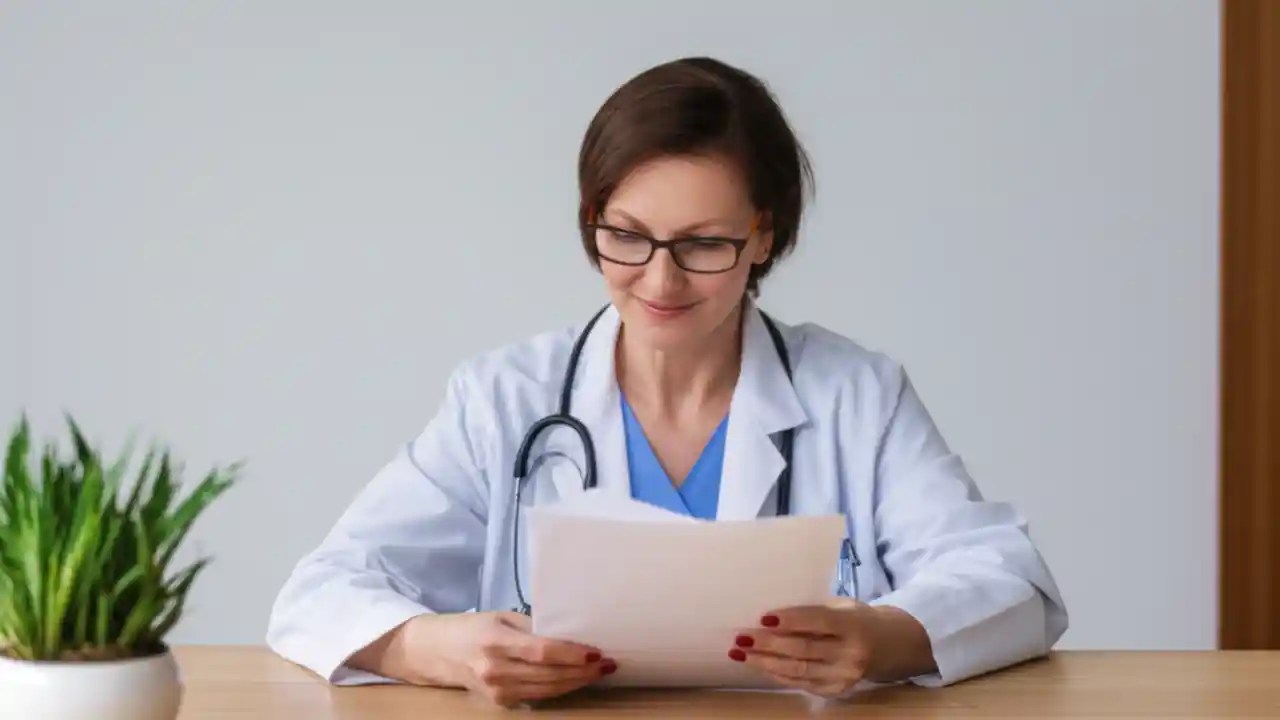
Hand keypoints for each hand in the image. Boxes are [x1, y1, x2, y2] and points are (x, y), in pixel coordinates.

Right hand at [444, 612, 615, 705]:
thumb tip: (568, 632)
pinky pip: (537, 696)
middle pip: (549, 674)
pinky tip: (576, 680)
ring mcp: (497, 690)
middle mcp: (496, 669)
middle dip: (582, 671)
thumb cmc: (472, 628)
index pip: (542, 651)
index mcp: (497, 641)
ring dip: (576, 682)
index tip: (596, 652)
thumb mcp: (500, 617)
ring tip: (599, 672)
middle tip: (608, 664)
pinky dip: (559, 689)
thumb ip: (532, 626)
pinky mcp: (499, 702)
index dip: (571, 654)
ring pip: (547, 689)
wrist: (437, 652)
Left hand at [727, 598, 934, 697]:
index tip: (763, 617)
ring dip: (765, 662)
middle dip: (768, 644)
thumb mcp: (844, 606)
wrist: (891, 647)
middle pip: (803, 649)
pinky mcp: (836, 691)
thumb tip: (772, 613)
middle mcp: (850, 654)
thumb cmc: (859, 619)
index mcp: (853, 625)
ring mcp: (844, 676)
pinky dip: (777, 674)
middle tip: (741, 637)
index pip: (818, 622)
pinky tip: (759, 665)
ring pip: (798, 670)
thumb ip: (815, 610)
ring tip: (740, 653)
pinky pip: (801, 683)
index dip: (790, 620)